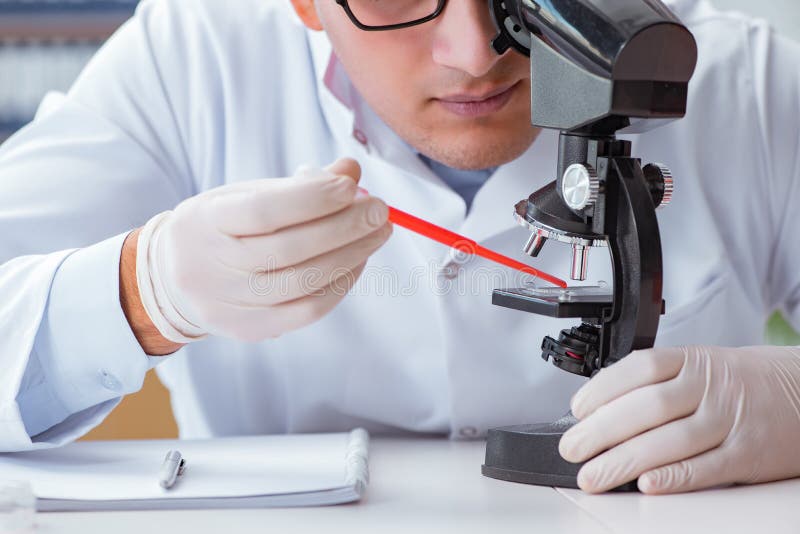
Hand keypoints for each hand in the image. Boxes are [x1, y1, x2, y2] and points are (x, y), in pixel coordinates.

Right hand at [134, 158, 391, 342]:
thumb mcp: (245, 195)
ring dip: (351, 256)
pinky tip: (357, 262)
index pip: (263, 211)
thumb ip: (298, 185)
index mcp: (205, 222)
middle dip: (344, 228)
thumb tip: (351, 171)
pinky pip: (307, 311)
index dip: (312, 198)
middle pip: (289, 249)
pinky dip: (340, 285)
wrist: (176, 277)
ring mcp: (230, 304)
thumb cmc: (223, 228)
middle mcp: (212, 266)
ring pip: (303, 283)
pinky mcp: (250, 329)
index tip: (351, 186)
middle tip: (380, 211)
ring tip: (377, 234)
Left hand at [559, 345, 799, 493]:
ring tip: (593, 476)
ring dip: (625, 461)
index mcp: (692, 361)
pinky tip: (646, 484)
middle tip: (572, 449)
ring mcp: (730, 420)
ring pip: (671, 440)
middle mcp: (709, 387)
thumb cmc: (741, 382)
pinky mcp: (749, 453)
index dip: (603, 388)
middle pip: (648, 407)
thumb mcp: (701, 365)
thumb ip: (659, 382)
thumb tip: (603, 408)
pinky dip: (675, 476)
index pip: (640, 368)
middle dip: (602, 431)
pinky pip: (708, 467)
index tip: (576, 410)